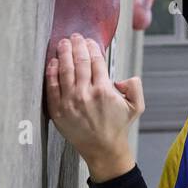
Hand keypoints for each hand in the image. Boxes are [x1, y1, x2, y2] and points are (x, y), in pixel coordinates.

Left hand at [45, 34, 142, 181]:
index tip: (90, 41)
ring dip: (63, 53)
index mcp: (104, 91)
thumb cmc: (117, 128)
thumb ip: (135, 87)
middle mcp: (86, 94)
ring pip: (64, 70)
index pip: (96, 61)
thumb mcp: (136, 107)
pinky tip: (52, 62)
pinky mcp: (58, 111)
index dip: (92, 47)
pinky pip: (52, 86)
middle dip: (77, 45)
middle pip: (79, 61)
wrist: (103, 150)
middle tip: (74, 37)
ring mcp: (70, 102)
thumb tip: (122, 77)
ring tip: (63, 43)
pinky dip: (51, 72)